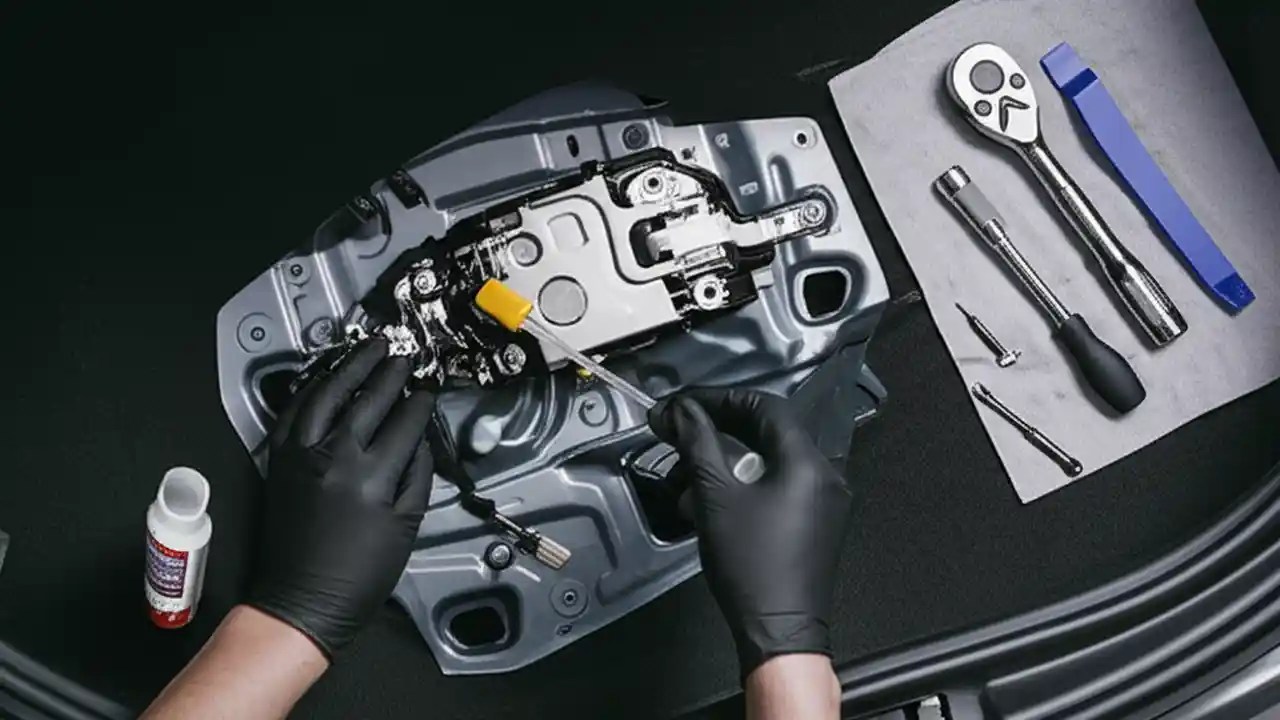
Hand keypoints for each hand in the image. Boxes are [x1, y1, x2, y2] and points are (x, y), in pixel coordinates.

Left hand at [247, 339, 436, 657]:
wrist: (302, 600)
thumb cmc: (358, 574)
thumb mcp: (405, 526)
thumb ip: (416, 475)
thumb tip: (419, 438)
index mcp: (372, 476)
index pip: (404, 422)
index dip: (420, 402)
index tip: (428, 389)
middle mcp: (334, 457)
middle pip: (367, 399)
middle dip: (389, 374)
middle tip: (402, 358)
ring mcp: (300, 455)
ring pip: (325, 394)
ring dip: (349, 368)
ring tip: (367, 351)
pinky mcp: (278, 460)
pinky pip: (293, 412)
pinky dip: (311, 389)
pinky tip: (325, 378)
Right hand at [649, 389, 851, 677]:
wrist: (779, 632)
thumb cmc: (749, 563)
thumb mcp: (714, 497)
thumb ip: (696, 443)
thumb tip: (677, 410)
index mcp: (807, 461)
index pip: (764, 405)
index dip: (718, 398)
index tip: (681, 405)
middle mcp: (823, 475)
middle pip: (767, 431)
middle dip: (717, 430)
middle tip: (678, 432)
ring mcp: (822, 501)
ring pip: (768, 462)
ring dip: (723, 461)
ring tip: (683, 479)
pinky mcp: (813, 524)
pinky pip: (776, 487)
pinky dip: (741, 485)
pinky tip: (706, 502)